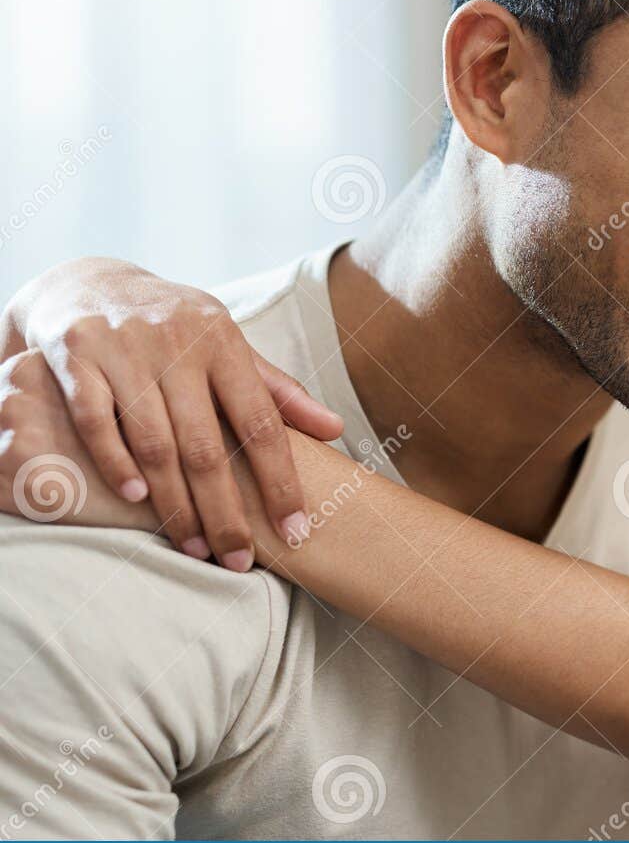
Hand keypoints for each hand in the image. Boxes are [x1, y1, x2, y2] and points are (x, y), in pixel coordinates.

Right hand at [1, 258, 342, 568]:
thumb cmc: (176, 327)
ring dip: (175, 503)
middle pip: (207, 445)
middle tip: (239, 560)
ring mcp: (124, 349)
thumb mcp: (229, 347)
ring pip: (154, 442)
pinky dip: (116, 464)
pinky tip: (138, 501)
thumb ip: (277, 391)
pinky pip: (97, 422)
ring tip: (195, 547)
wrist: (89, 282)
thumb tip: (336, 430)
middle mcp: (178, 343)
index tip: (298, 531)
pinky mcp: (76, 356)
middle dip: (226, 511)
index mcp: (225, 342)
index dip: (282, 482)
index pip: (263, 422)